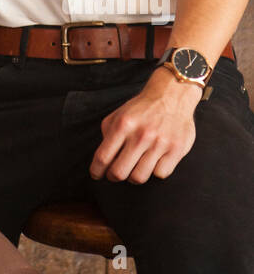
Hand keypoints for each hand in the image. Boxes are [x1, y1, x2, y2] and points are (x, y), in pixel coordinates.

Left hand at [90, 68, 201, 182]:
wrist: (172, 95)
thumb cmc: (142, 108)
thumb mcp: (119, 114)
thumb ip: (108, 134)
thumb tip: (102, 159)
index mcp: (123, 125)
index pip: (103, 157)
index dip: (96, 170)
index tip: (96, 175)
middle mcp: (141, 135)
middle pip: (119, 172)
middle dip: (113, 176)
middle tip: (114, 174)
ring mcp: (160, 143)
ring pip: (139, 177)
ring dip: (133, 176)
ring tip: (134, 168)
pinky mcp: (176, 149)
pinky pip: (160, 174)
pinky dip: (155, 171)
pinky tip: (154, 161)